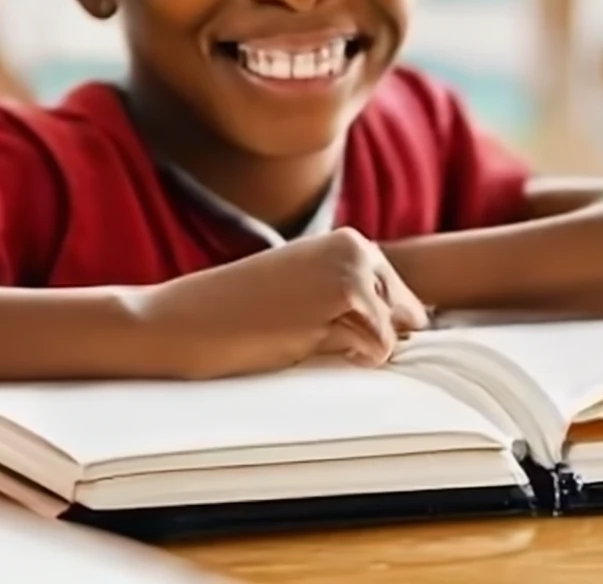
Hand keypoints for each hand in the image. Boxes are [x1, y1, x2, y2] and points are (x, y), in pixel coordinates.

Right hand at [135, 228, 427, 379]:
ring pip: (396, 333)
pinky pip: (381, 347)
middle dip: (374, 338)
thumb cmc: (244, 313)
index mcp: (350, 243)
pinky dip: (353, 359)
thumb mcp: (307, 296)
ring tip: (304, 336)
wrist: (188, 318)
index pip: (400, 300)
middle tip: (313, 334)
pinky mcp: (342, 294)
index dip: (374, 329)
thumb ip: (354, 304)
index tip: (328, 331)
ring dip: (358, 348)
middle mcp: (357, 247)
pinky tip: (305, 343)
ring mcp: (352, 267)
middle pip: (408, 316)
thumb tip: (414, 331)